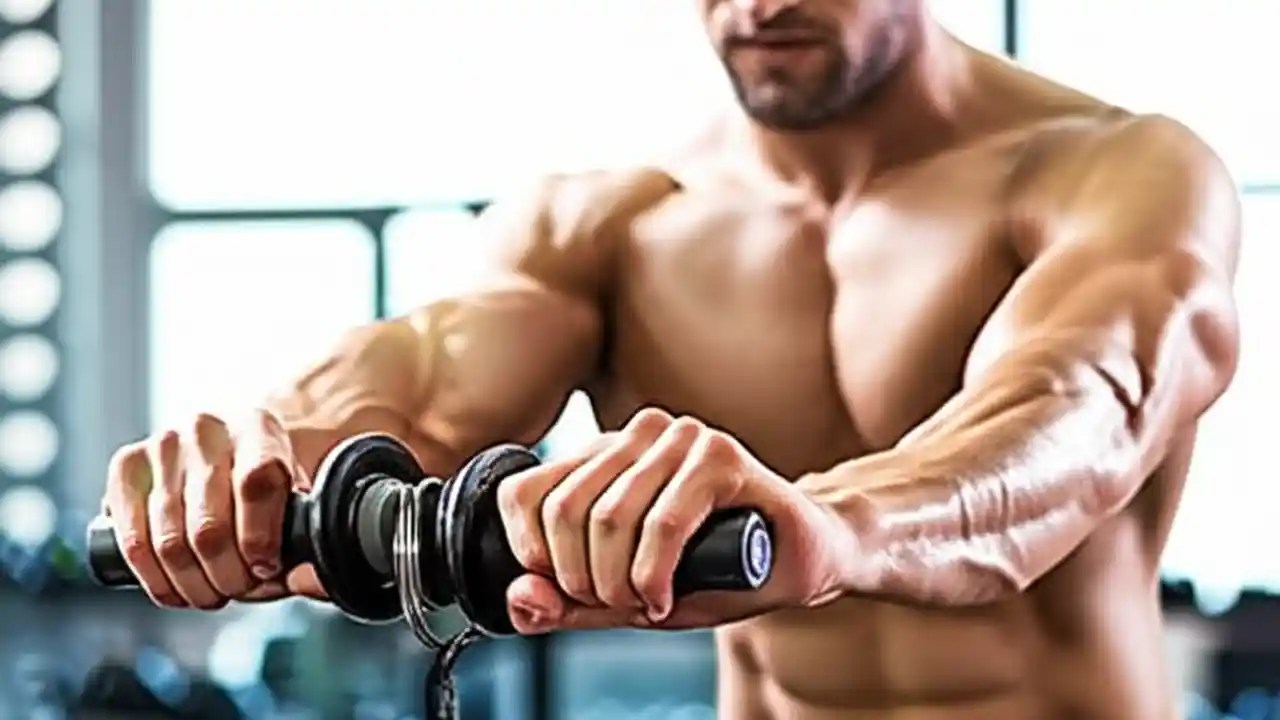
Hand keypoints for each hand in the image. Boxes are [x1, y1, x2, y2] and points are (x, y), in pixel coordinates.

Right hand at [100, 409, 325, 608]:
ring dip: (194, 585)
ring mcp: (161, 446)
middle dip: (228, 575)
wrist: (218, 457)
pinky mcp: (125, 467)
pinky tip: (177, 591)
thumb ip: (307, 537)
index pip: (256, 483)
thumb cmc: (265, 488)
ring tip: (213, 593)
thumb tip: (303, 578)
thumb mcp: (296, 500)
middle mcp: (206, 429)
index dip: (260, 538)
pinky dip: (157, 581)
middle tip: (240, 588)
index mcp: (257, 426)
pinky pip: (134, 543)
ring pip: (170, 542)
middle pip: (209, 525)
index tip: (266, 568)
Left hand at [497, 408, 851, 633]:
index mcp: (603, 455)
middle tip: (616, 603)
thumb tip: (519, 598)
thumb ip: (569, 601)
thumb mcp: (626, 595)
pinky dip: (654, 575)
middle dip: (580, 579)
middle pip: (564, 510)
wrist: (801, 560)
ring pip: (609, 517)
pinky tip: (664, 597)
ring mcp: (680, 438)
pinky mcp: (720, 454)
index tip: (568, 591)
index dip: (532, 556)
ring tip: (645, 602)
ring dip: (620, 583)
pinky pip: (662, 522)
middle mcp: (636, 434)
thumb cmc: (716, 570)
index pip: (524, 493)